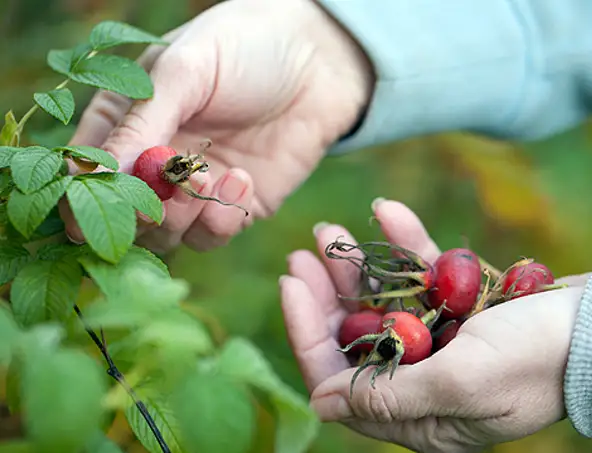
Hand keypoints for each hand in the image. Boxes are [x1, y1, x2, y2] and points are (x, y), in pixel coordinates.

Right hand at [61, 0, 373, 253]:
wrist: (317, 62)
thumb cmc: (245, 48)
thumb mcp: (185, 71)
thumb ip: (142, 122)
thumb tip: (95, 173)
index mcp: (125, 120)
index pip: (86, 170)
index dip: (83, 196)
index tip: (95, 206)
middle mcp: (153, 161)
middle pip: (123, 215)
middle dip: (141, 210)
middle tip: (169, 185)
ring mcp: (192, 188)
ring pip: (165, 235)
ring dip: (182, 215)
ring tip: (211, 175)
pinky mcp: (232, 207)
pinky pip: (211, 235)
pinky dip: (221, 220)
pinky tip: (241, 181)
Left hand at [279, 198, 585, 452]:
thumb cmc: (537, 359)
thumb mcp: (461, 383)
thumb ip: (389, 396)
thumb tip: (320, 404)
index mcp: (417, 414)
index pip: (341, 378)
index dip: (309, 332)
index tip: (290, 284)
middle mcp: (423, 380)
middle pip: (356, 336)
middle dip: (326, 294)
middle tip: (304, 253)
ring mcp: (440, 340)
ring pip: (381, 301)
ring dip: (357, 264)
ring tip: (329, 230)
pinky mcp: (459, 306)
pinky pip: (420, 275)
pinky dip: (404, 245)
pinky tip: (386, 211)